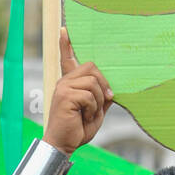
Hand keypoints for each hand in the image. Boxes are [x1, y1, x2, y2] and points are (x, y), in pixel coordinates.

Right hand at [44, 28, 112, 155]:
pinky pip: (89, 95)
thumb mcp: (96, 110)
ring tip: (89, 113)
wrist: (64, 144)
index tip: (65, 29)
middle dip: (103, 84)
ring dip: (98, 101)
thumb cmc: (78, 128)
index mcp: (70, 83)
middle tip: (105, 101)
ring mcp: (63, 87)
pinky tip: (84, 117)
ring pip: (93, 83)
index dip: (66, 44)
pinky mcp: (65, 96)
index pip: (67, 59)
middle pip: (92, 68)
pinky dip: (92, 108)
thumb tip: (111, 88)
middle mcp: (65, 81)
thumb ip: (102, 96)